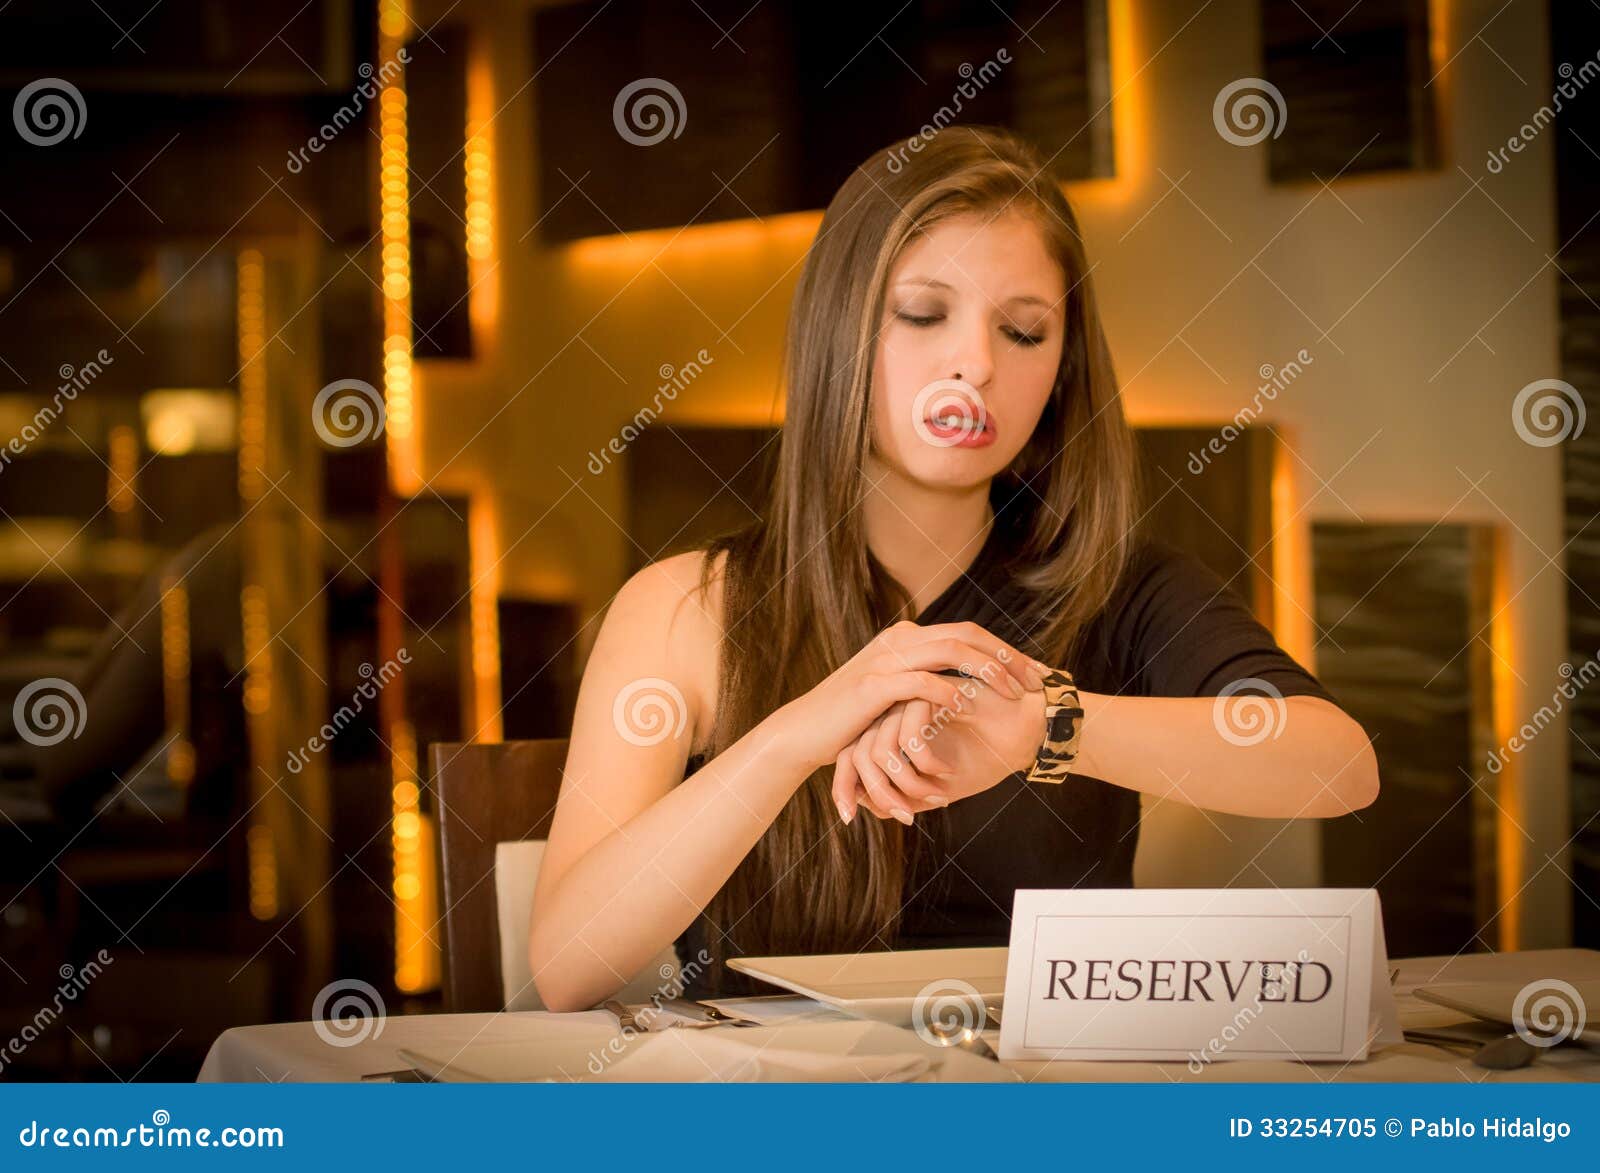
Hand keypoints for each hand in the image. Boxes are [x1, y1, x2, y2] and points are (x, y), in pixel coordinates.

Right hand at [766, 620, 1044, 779]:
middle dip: (1007, 657)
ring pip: (951, 651)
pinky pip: (923, 681)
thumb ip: (922, 681)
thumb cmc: (852, 719)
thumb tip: (961, 687)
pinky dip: (950, 691)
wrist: (805, 731)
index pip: (968, 634)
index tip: (1034, 675)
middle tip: (1036, 683)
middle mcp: (901, 639)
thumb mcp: (892, 695)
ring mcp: (887, 658)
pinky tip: (968, 706)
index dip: (1005, 651)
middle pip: (968, 636)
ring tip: (1012, 694)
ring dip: (988, 670)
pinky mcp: (875, 685)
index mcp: (908, 638)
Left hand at [831, 667, 1050, 823]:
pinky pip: (908, 737)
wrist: (1024, 733)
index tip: (851, 818)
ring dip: (908, 785)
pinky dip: (927, 765)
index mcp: (886, 729)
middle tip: (908, 816)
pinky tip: (948, 772)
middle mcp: (891, 712)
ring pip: (879, 750)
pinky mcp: (928, 691)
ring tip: (936, 795)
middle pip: (856, 755)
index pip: (848, 757)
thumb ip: (901, 793)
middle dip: (879, 795)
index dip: (843, 789)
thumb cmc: (982, 758)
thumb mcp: (934, 786)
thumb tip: (866, 807)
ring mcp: (908, 698)